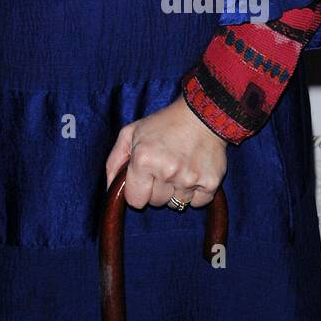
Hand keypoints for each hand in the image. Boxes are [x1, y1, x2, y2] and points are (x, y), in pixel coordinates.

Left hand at [104, 95, 226, 209]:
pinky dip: (194, 194)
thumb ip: (114, 161)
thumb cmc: (163, 124)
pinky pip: (197, 203)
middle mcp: (166, 171)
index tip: (142, 181)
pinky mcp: (210, 183)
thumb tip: (110, 188)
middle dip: (156, 190)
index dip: (137, 192)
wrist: (202, 115)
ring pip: (176, 204)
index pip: (134, 201)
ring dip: (175, 192)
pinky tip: (192, 174)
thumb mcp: (130, 133)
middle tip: (162, 168)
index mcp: (144, 159)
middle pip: (155, 203)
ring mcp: (189, 179)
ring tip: (178, 169)